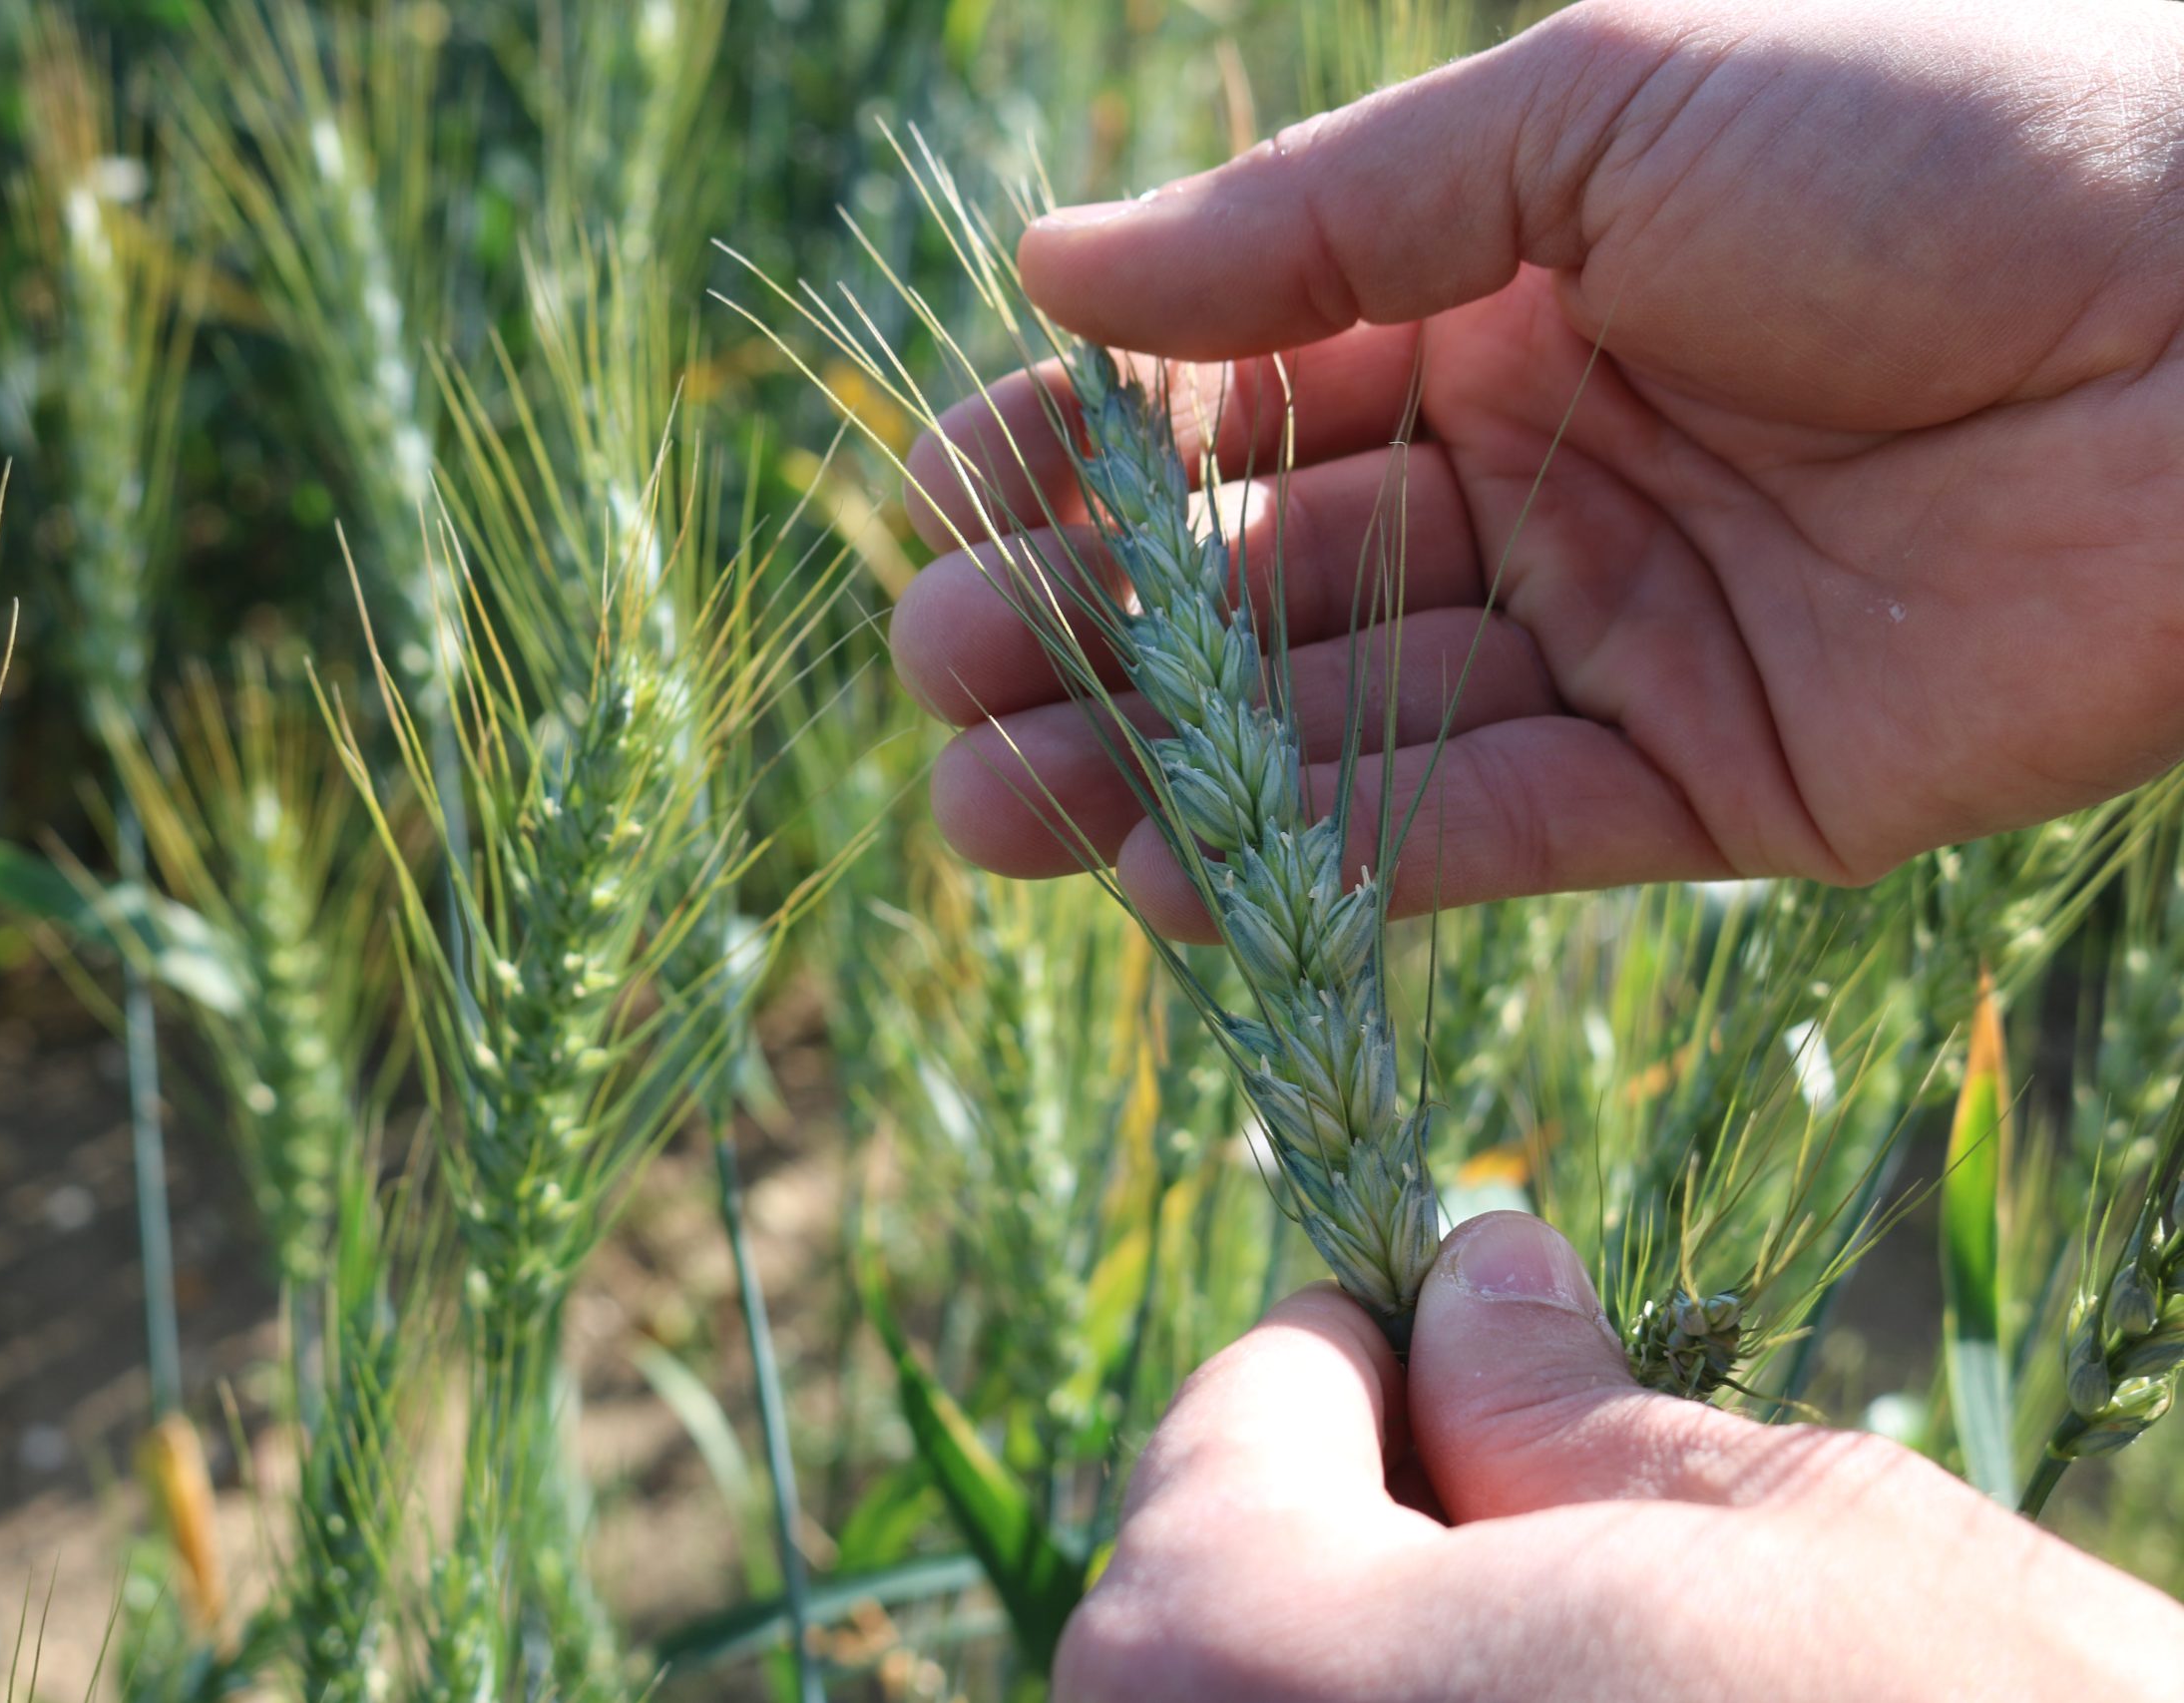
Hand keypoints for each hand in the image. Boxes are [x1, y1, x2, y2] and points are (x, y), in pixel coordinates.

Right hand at [892, 0, 2183, 933]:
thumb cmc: (1941, 140)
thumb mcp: (1596, 115)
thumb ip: (1319, 218)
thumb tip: (1053, 263)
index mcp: (1499, 290)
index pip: (1234, 391)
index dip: (1079, 449)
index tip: (932, 495)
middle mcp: (1531, 468)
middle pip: (1261, 577)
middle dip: (1085, 632)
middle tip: (931, 679)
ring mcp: (1610, 632)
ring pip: (1339, 722)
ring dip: (1162, 772)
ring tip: (984, 812)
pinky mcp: (1702, 783)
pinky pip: (1480, 831)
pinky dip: (1333, 863)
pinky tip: (1174, 889)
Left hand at [1056, 1212, 2183, 1701]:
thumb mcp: (1803, 1542)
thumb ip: (1566, 1411)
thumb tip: (1478, 1284)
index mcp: (1263, 1657)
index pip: (1231, 1437)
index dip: (1358, 1358)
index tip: (1457, 1330)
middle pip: (1201, 1612)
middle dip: (1352, 1520)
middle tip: (1526, 1486)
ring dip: (1380, 1659)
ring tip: (1575, 1637)